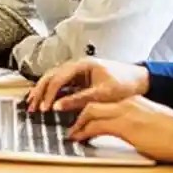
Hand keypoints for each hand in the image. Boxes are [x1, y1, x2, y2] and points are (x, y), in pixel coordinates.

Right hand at [25, 58, 148, 111]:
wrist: (140, 80)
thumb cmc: (125, 84)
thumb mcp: (102, 94)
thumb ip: (78, 100)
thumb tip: (58, 106)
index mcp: (82, 64)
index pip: (58, 78)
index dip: (49, 94)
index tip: (45, 108)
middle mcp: (77, 65)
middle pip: (51, 76)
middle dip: (39, 92)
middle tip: (32, 107)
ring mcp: (77, 71)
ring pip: (53, 79)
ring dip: (42, 91)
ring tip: (32, 104)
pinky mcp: (80, 78)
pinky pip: (60, 84)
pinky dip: (50, 92)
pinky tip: (44, 100)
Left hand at [66, 96, 172, 163]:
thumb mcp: (153, 124)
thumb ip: (138, 125)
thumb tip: (131, 135)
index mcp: (135, 102)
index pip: (105, 104)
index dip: (90, 112)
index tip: (83, 122)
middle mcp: (128, 103)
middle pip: (93, 105)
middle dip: (78, 116)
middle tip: (71, 127)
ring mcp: (125, 112)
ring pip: (90, 112)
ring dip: (78, 124)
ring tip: (71, 134)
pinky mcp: (125, 125)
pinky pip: (96, 126)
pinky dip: (83, 132)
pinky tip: (78, 139)